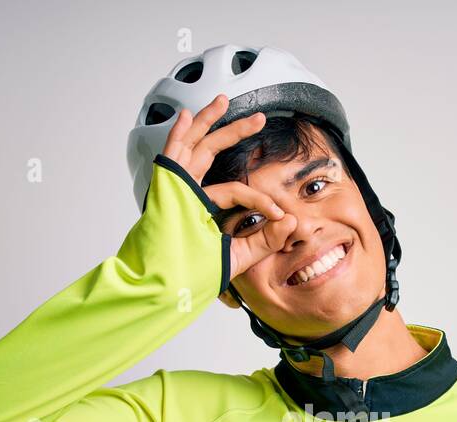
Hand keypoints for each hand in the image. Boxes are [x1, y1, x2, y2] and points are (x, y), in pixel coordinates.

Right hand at [160, 93, 293, 285]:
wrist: (165, 285)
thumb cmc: (192, 277)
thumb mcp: (239, 257)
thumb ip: (265, 241)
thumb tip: (291, 220)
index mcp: (200, 209)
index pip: (235, 192)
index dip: (261, 200)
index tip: (280, 214)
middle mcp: (187, 194)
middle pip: (212, 154)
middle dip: (235, 133)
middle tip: (260, 119)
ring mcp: (175, 188)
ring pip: (194, 147)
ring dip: (210, 122)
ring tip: (226, 101)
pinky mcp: (166, 186)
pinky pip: (174, 154)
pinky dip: (179, 134)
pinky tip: (187, 116)